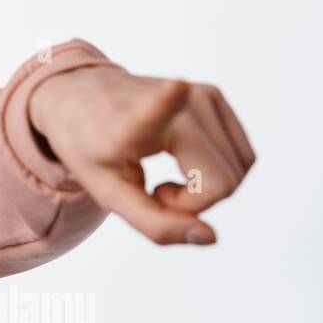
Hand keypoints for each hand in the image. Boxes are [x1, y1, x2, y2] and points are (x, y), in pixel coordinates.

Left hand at [28, 65, 255, 244]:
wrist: (82, 99)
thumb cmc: (91, 149)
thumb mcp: (109, 195)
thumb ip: (156, 224)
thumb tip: (211, 236)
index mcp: (134, 122)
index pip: (157, 114)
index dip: (167, 102)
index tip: (176, 86)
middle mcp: (177, 101)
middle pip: (224, 182)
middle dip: (194, 204)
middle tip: (155, 192)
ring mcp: (202, 95)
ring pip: (238, 171)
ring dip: (206, 190)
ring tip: (165, 179)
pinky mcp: (216, 95)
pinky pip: (240, 155)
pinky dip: (217, 173)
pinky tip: (182, 164)